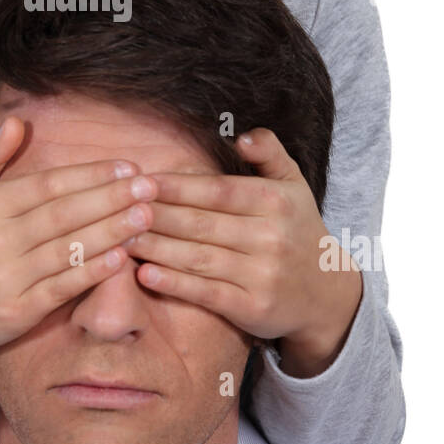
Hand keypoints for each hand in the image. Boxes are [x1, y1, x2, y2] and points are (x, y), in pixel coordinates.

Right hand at [0, 115, 157, 369]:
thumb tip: (17, 121)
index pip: (49, 184)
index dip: (91, 175)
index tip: (128, 166)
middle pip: (64, 214)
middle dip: (112, 198)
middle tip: (151, 186)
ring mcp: (6, 278)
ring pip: (67, 250)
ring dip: (111, 232)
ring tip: (147, 217)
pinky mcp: (14, 312)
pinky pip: (60, 289)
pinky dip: (91, 273)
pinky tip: (121, 259)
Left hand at [123, 127, 362, 374]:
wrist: (326, 294)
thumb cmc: (298, 230)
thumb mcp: (293, 185)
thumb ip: (269, 152)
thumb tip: (241, 136)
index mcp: (275, 201)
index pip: (216, 191)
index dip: (176, 186)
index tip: (141, 181)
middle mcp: (270, 237)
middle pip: (200, 224)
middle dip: (155, 216)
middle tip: (117, 208)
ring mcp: (262, 274)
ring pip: (198, 257)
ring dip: (155, 248)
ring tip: (119, 238)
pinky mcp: (252, 307)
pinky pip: (207, 293)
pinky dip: (174, 284)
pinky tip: (145, 275)